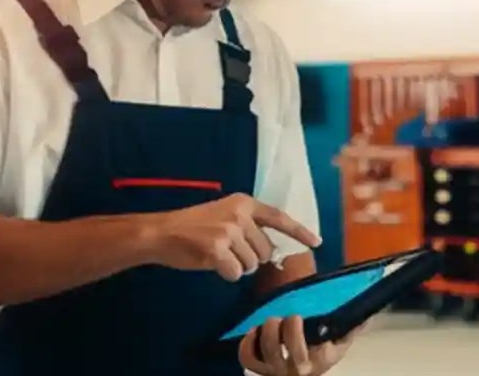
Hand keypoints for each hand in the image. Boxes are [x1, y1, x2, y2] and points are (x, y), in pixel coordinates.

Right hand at [145, 194, 320, 281]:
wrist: (161, 232)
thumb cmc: (192, 227)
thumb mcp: (223, 216)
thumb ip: (248, 227)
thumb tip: (271, 252)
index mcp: (243, 203)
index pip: (278, 218)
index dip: (299, 231)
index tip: (316, 242)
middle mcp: (240, 215)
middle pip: (265, 251)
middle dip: (250, 258)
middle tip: (226, 251)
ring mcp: (229, 231)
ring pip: (251, 265)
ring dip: (236, 267)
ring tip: (216, 254)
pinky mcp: (218, 250)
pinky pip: (235, 274)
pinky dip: (225, 274)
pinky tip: (211, 264)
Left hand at [238, 315, 358, 375]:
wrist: (310, 370)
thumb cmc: (325, 349)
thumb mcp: (342, 340)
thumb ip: (351, 327)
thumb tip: (363, 314)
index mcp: (315, 361)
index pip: (299, 350)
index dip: (292, 329)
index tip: (297, 316)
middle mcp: (293, 369)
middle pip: (275, 349)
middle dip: (278, 327)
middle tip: (286, 316)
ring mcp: (275, 370)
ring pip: (262, 351)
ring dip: (266, 330)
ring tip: (273, 321)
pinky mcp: (260, 368)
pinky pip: (247, 357)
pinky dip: (248, 342)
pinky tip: (256, 331)